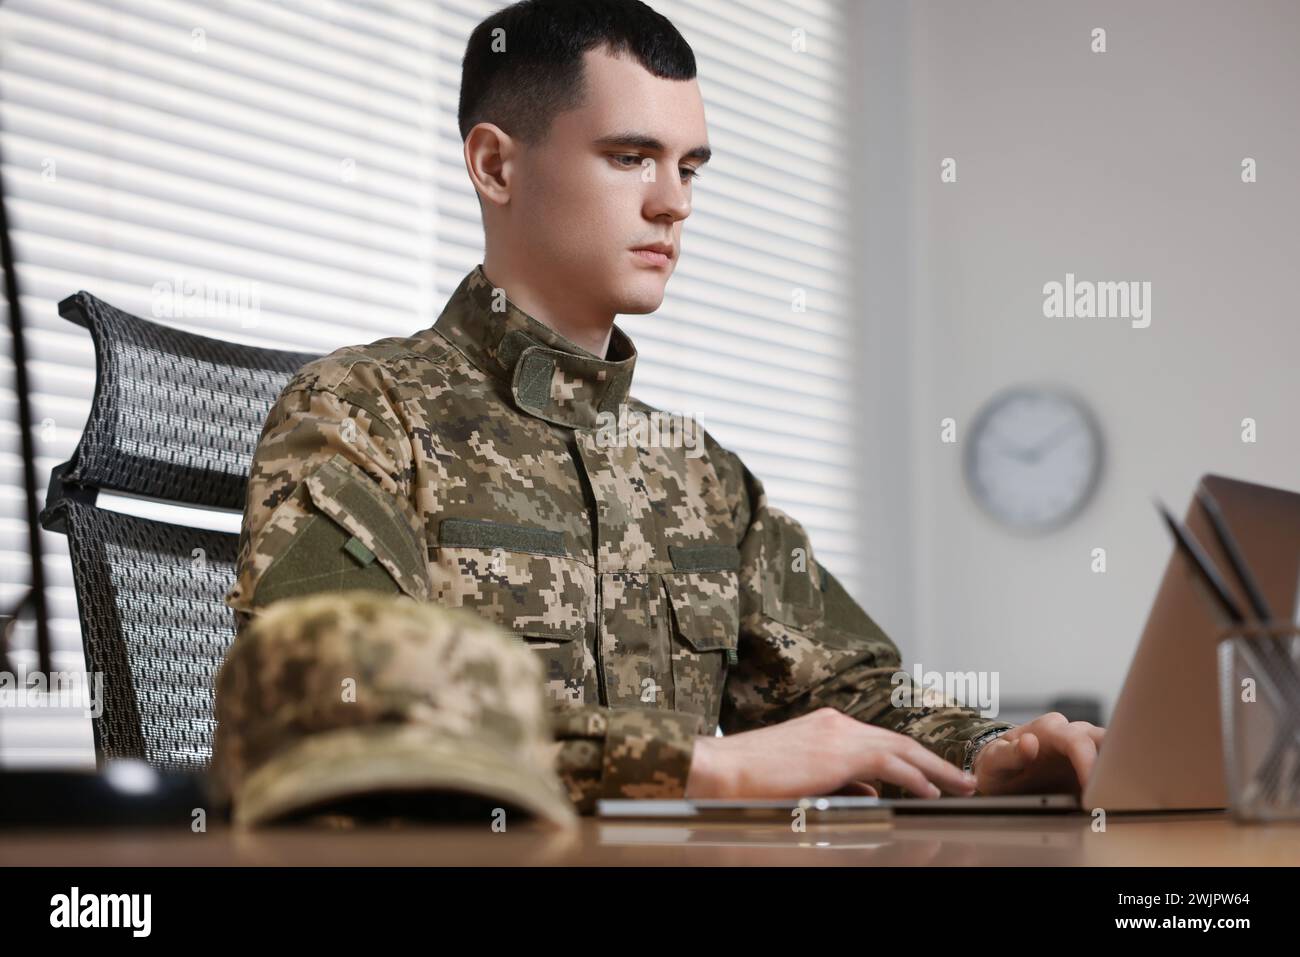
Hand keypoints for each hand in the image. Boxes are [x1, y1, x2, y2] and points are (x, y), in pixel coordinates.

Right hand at [684, 707, 978, 799]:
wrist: (720, 770)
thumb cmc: (750, 779)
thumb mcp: (804, 780)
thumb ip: (841, 784)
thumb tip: (873, 794)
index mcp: (827, 727)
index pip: (881, 742)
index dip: (914, 760)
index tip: (937, 775)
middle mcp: (836, 724)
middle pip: (899, 742)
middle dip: (935, 762)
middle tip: (963, 780)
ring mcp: (837, 734)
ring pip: (900, 749)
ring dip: (935, 769)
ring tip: (960, 786)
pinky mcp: (836, 752)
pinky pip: (886, 764)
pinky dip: (913, 776)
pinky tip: (931, 791)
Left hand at [972, 712, 1105, 794]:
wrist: (998, 774)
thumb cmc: (996, 764)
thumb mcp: (994, 761)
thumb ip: (1010, 753)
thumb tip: (1030, 742)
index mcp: (1048, 729)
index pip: (1077, 741)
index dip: (1088, 762)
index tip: (1090, 786)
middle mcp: (1070, 734)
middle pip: (1104, 740)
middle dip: (1114, 763)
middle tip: (1115, 793)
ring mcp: (1083, 750)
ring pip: (1112, 752)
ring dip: (1117, 773)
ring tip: (1118, 799)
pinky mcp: (1089, 767)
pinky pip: (1109, 770)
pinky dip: (1115, 783)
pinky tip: (1115, 801)